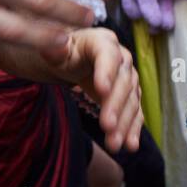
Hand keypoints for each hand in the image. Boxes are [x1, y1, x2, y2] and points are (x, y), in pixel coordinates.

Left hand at [43, 28, 142, 152]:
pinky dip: (134, 129)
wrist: (76, 58)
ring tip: (115, 144)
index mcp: (102, 42)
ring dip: (124, 124)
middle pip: (123, 82)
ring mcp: (128, 78)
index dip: (106, 72)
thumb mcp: (56, 51)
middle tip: (106, 126)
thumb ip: (54, 51)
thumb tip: (52, 47)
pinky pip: (135, 112)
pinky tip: (130, 145)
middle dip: (115, 106)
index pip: (107, 55)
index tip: (101, 91)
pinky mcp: (130, 96)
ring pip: (131, 101)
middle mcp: (122, 58)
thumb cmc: (65, 53)